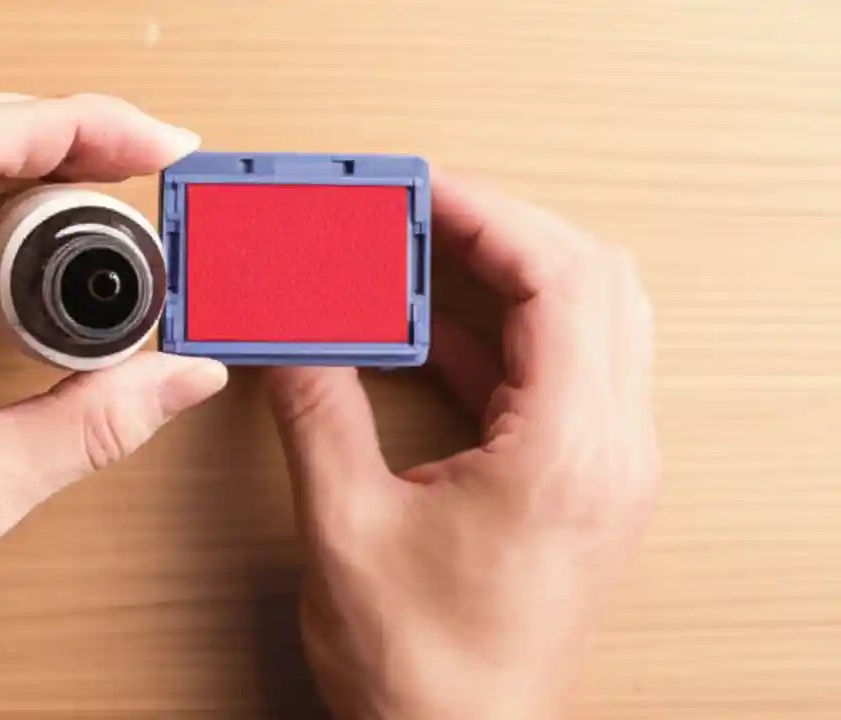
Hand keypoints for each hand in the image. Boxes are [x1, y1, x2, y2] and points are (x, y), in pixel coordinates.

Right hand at [268, 172, 657, 719]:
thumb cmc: (427, 674)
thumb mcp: (347, 528)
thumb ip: (315, 410)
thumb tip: (286, 334)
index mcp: (566, 453)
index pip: (559, 279)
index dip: (487, 214)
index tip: (418, 189)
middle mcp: (609, 452)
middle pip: (591, 281)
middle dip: (500, 228)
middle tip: (418, 209)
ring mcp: (605, 468)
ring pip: (587, 321)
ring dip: (506, 276)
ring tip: (421, 255)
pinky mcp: (581, 484)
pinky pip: (560, 374)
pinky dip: (501, 336)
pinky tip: (432, 331)